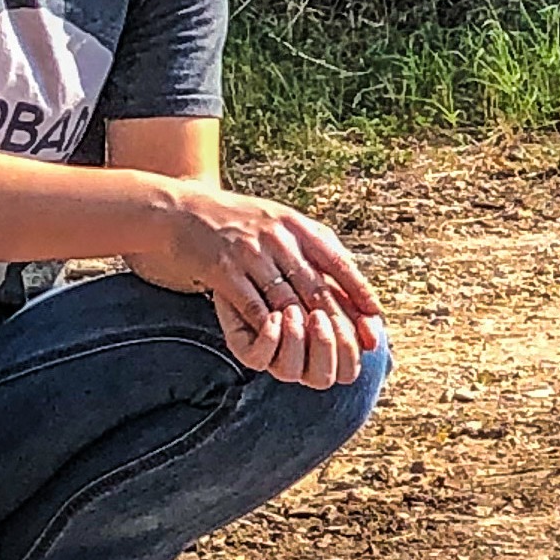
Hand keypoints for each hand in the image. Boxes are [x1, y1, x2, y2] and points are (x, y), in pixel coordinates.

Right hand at [129, 181, 387, 390]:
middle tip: (355, 344)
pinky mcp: (224, 269)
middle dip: (338, 318)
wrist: (182, 210)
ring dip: (306, 328)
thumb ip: (312, 241)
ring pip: (286, 299)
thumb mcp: (280, 218)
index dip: (359, 290)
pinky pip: (252, 305)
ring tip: (323, 349)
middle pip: (315, 286)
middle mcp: (277, 237)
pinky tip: (280, 341)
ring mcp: (250, 253)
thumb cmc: (239, 220)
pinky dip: (268, 326)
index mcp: (296, 225)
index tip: (376, 314)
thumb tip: (349, 268)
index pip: (337, 260)